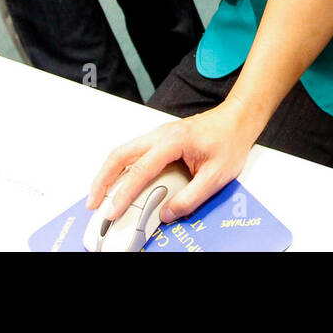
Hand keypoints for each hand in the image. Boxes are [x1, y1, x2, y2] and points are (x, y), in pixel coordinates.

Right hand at [87, 102, 254, 222]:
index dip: (124, 193)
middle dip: (102, 179)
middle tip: (94, 203)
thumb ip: (191, 197)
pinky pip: (134, 152)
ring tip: (101, 197)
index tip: (112, 211)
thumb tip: (168, 214)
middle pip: (120, 155)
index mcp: (173, 141)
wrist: (238, 119)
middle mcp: (160, 135)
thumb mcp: (216, 176)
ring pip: (124, 152)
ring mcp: (159, 135)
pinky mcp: (161, 140)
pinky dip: (121, 168)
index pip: (140, 170)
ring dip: (109, 173)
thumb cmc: (229, 141)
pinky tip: (120, 183)